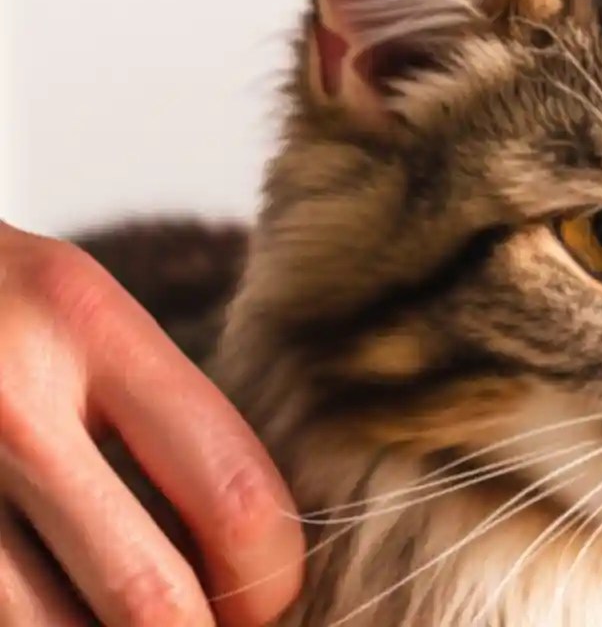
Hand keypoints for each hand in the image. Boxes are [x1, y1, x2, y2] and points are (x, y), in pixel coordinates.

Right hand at [0, 224, 303, 625]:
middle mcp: (6, 399)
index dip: (271, 573)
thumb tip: (258, 543)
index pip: (232, 491)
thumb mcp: (79, 308)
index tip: (271, 595)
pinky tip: (54, 608)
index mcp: (84, 322)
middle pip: (149, 597)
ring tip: (126, 618)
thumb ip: (167, 411)